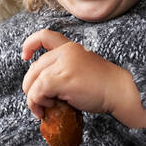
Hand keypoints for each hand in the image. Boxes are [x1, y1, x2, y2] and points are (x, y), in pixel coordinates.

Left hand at [20, 30, 145, 127]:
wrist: (120, 92)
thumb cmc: (104, 86)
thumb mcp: (82, 69)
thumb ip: (63, 70)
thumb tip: (42, 88)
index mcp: (70, 47)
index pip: (44, 36)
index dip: (29, 45)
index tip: (24, 57)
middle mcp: (65, 52)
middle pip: (34, 68)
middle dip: (30, 87)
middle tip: (39, 103)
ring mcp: (64, 64)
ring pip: (33, 81)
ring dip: (34, 98)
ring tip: (44, 109)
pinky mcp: (63, 79)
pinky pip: (38, 91)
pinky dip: (37, 102)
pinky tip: (47, 109)